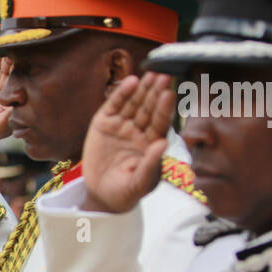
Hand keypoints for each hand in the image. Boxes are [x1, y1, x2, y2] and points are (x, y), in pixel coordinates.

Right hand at [81, 72, 173, 213]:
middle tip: (164, 76)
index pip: (160, 122)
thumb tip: (163, 143)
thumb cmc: (125, 192)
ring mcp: (121, 126)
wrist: (101, 196)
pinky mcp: (103, 124)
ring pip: (134, 103)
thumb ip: (151, 164)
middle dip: (156, 93)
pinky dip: (121, 94)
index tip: (169, 94)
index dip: (164, 108)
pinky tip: (130, 82)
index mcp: (151, 143)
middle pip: (149, 108)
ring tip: (151, 74)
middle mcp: (138, 131)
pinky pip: (114, 105)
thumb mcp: (139, 184)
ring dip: (142, 88)